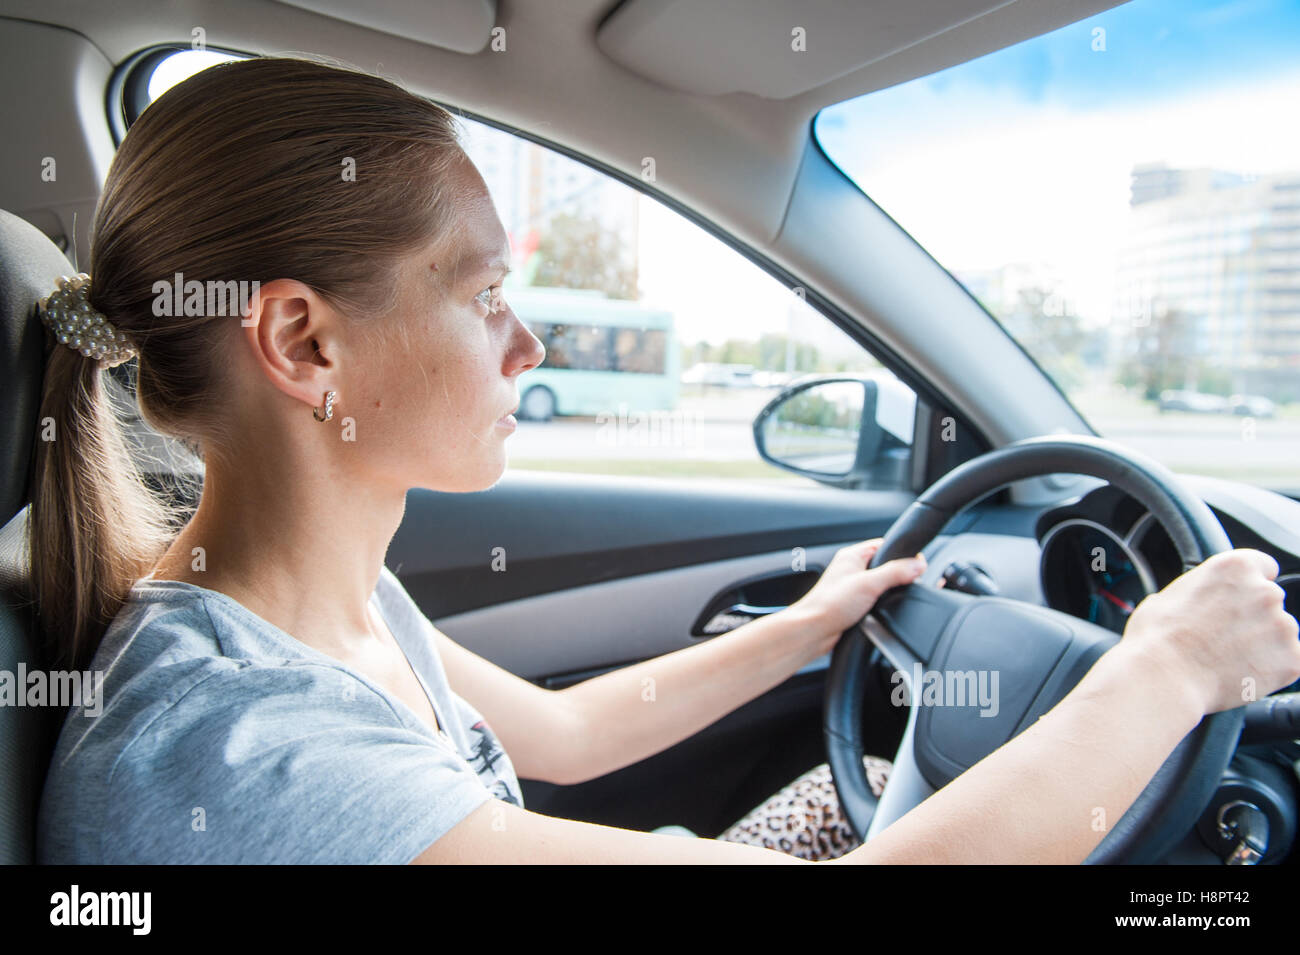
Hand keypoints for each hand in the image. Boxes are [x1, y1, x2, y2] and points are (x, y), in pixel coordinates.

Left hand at [789, 538, 927, 644]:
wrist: (814, 631)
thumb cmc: (830, 604)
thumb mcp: (869, 584)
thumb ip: (896, 572)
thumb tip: (918, 564)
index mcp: (852, 555)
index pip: (885, 545)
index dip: (903, 554)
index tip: (918, 565)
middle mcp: (851, 568)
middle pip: (886, 565)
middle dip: (898, 574)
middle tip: (906, 583)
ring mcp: (852, 586)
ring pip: (881, 583)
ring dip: (889, 591)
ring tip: (890, 597)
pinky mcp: (854, 603)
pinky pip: (875, 598)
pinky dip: (882, 603)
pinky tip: (882, 609)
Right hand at [1121, 548, 1299, 713]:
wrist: (1165, 677)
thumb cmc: (1158, 638)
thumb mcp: (1167, 596)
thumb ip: (1195, 592)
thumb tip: (1190, 602)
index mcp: (1235, 567)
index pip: (1264, 566)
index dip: (1250, 584)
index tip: (1242, 598)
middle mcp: (1265, 591)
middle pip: (1270, 601)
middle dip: (1253, 617)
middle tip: (1224, 636)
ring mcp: (1283, 626)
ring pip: (1280, 633)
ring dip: (1262, 643)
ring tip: (1228, 659)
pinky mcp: (1292, 659)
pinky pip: (1288, 662)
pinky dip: (1271, 669)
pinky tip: (1241, 673)